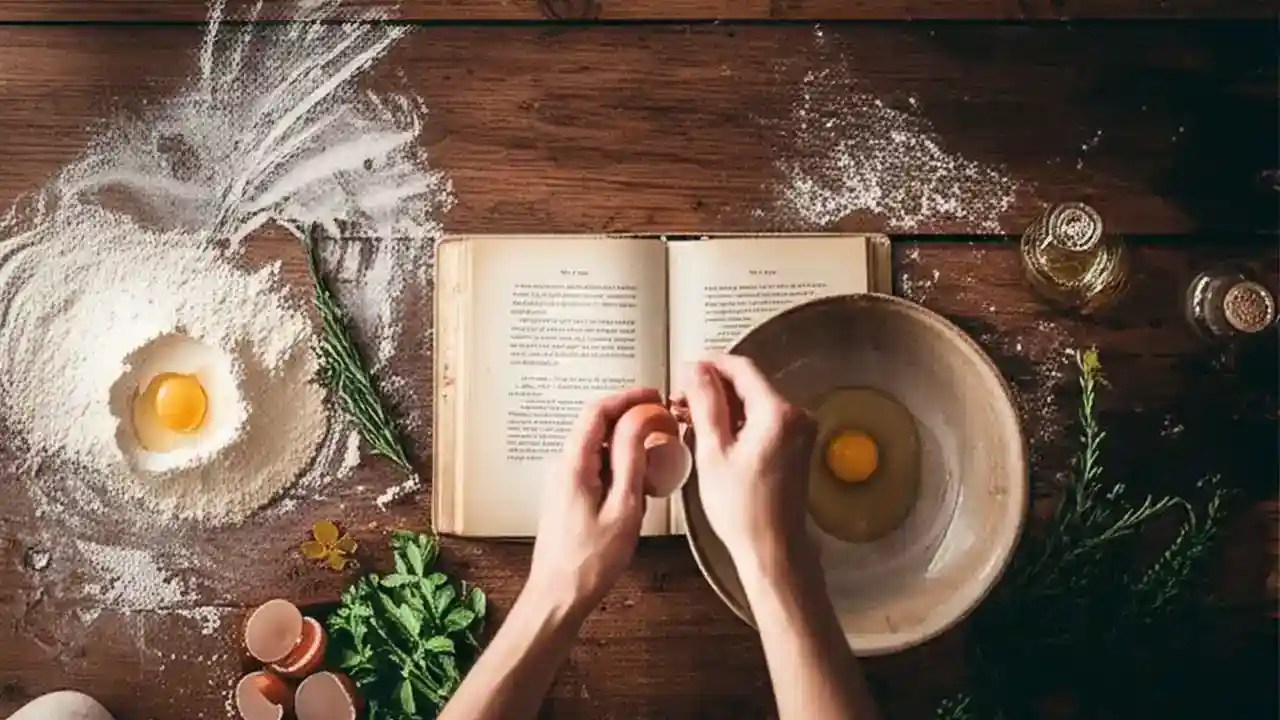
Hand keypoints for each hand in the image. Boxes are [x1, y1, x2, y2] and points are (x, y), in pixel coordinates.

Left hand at [526, 387, 660, 616]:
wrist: (558, 596)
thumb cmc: (589, 562)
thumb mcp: (623, 509)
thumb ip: (632, 461)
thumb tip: (641, 421)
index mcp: (573, 465)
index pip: (597, 411)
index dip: (628, 397)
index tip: (655, 396)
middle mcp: (563, 467)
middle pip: (597, 425)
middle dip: (632, 418)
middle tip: (664, 424)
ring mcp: (564, 481)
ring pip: (599, 447)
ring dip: (628, 445)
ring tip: (658, 457)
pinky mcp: (569, 496)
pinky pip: (596, 467)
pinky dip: (620, 466)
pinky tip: (640, 485)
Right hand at [680, 354, 816, 579]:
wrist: (772, 548)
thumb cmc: (742, 510)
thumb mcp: (713, 452)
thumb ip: (705, 404)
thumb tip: (696, 370)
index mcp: (778, 413)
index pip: (742, 368)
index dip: (711, 364)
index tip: (687, 369)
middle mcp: (796, 416)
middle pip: (751, 382)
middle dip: (715, 385)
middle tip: (682, 397)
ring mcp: (800, 430)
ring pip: (757, 400)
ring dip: (726, 403)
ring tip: (692, 416)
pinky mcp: (797, 444)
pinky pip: (765, 418)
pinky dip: (741, 419)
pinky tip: (715, 432)